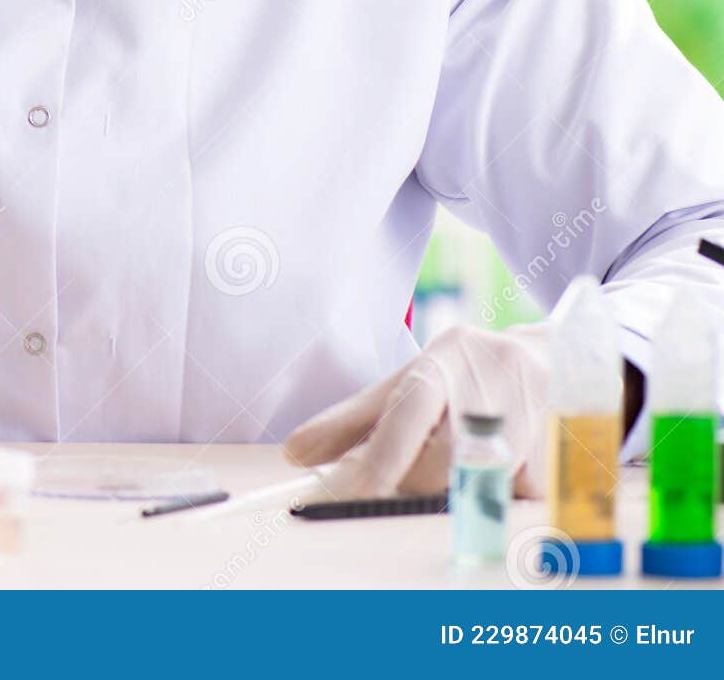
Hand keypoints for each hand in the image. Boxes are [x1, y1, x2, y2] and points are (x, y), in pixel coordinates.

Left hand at [283, 324, 550, 498]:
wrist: (555, 357)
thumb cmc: (465, 376)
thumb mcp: (408, 383)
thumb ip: (352, 421)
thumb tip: (295, 454)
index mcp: (441, 362)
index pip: (406, 414)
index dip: (381, 458)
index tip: (354, 493)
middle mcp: (488, 383)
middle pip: (439, 464)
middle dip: (419, 484)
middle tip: (414, 480)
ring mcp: (531, 417)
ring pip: (478, 486)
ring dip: (461, 492)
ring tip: (466, 465)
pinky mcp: (562, 453)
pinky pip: (517, 500)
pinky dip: (503, 498)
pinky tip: (511, 468)